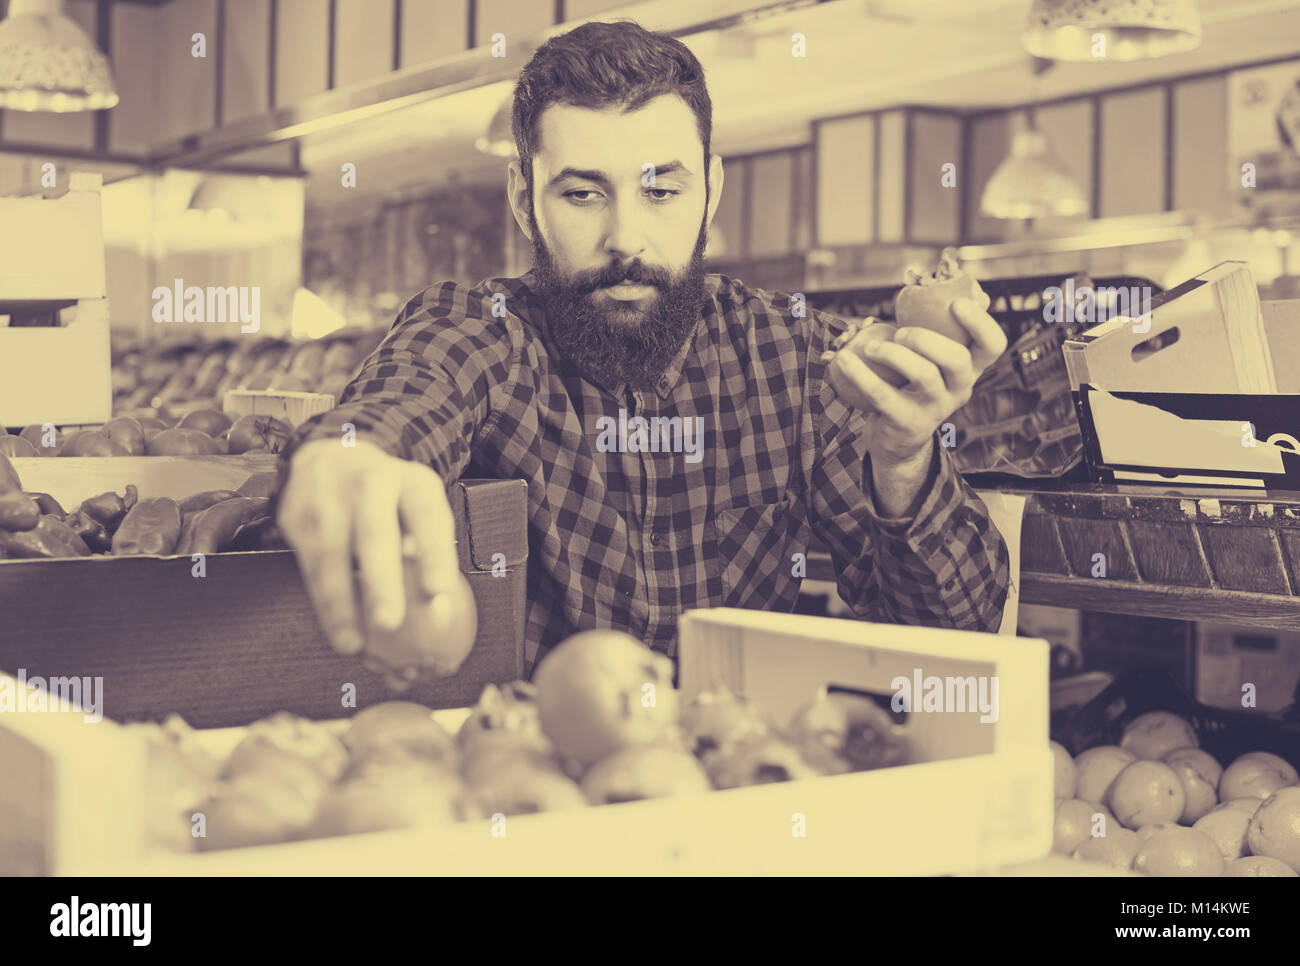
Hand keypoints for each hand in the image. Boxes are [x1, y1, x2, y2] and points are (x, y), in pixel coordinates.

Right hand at [277, 437, 460, 658]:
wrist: (329, 455)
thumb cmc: (389, 497)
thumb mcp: (417, 507)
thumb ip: (428, 551)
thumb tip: (439, 612)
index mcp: (410, 480)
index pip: (426, 516)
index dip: (433, 553)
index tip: (439, 592)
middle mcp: (368, 480)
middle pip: (374, 530)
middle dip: (381, 579)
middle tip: (390, 622)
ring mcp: (325, 494)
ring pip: (329, 551)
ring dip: (340, 602)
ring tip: (353, 644)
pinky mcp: (293, 512)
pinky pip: (307, 563)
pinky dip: (322, 600)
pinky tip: (336, 629)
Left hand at [825, 294, 1006, 464]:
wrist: (897, 437)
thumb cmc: (912, 381)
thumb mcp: (931, 355)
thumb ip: (942, 325)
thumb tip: (964, 287)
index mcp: (971, 367)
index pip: (994, 345)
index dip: (980, 322)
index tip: (957, 303)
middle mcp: (961, 389)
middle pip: (958, 359)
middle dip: (928, 338)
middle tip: (900, 333)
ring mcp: (936, 409)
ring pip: (923, 376)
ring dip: (893, 354)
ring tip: (868, 347)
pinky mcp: (907, 423)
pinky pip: (883, 395)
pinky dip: (861, 374)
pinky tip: (845, 359)